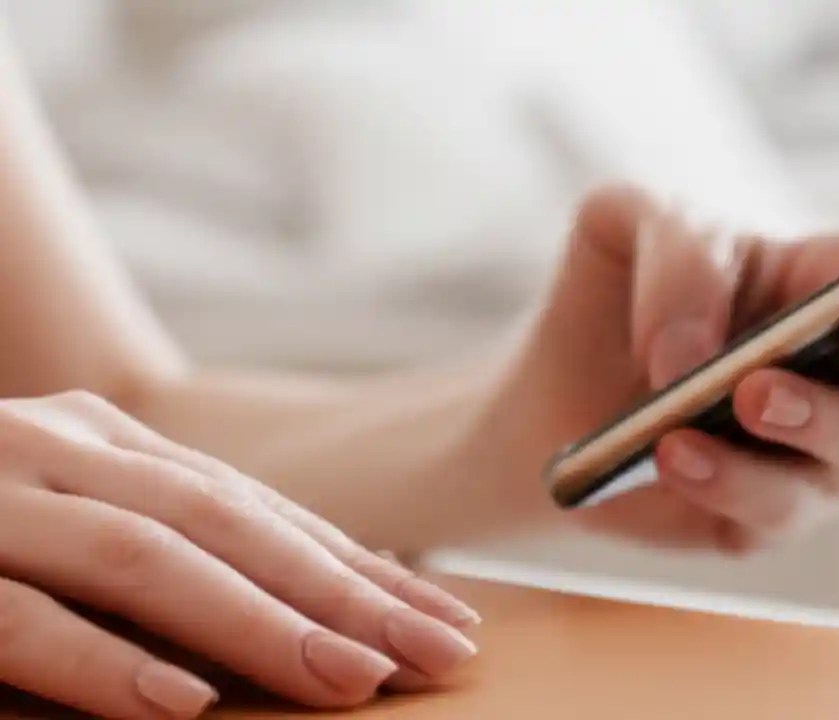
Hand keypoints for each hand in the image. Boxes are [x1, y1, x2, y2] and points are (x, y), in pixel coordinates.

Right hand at [0, 391, 479, 718]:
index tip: (439, 615)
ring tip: (349, 679)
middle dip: (340, 592)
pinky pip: (11, 620)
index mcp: (100, 445)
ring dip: (256, 622)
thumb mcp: (62, 526)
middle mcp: (53, 452)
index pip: (256, 508)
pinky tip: (179, 703)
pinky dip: (96, 663)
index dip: (353, 563)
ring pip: (142, 558)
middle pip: (227, 524)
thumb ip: (154, 547)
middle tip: (437, 650)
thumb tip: (285, 613)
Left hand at [492, 186, 838, 552]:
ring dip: (812, 420)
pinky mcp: (763, 518)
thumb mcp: (634, 222)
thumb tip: (698, 353)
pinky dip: (726, 478)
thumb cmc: (622, 291)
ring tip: (743, 394)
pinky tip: (674, 450)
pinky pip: (772, 510)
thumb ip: (679, 249)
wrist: (551, 387)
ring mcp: (820, 456)